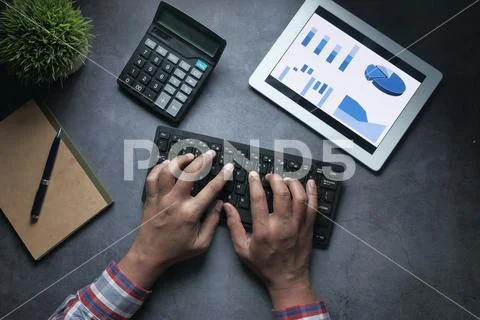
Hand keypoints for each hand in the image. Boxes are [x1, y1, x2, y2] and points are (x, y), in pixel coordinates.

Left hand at [118, 151, 233, 288]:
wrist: (149, 255)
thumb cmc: (177, 250)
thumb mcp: (201, 243)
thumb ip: (212, 222)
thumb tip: (220, 204)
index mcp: (190, 213)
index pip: (211, 189)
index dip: (222, 176)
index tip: (229, 167)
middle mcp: (175, 202)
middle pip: (189, 174)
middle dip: (202, 160)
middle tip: (210, 153)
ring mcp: (160, 198)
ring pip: (168, 171)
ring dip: (180, 160)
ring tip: (190, 156)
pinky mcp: (150, 198)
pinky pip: (152, 177)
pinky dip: (160, 167)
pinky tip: (168, 163)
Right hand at [224, 172, 317, 308]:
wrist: (288, 279)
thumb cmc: (264, 265)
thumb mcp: (242, 249)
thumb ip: (234, 226)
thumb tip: (227, 206)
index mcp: (264, 231)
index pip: (259, 200)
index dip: (255, 184)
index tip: (253, 175)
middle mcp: (282, 226)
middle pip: (282, 194)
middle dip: (275, 180)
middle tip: (270, 176)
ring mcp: (298, 226)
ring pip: (299, 197)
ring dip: (292, 183)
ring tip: (285, 179)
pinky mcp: (308, 227)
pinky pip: (313, 206)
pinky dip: (313, 192)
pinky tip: (309, 182)